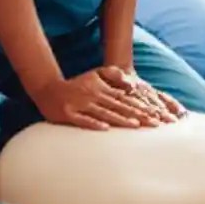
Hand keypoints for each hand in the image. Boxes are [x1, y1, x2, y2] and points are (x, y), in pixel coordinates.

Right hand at [29, 66, 177, 130]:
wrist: (48, 89)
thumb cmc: (76, 84)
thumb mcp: (95, 74)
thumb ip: (114, 75)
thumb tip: (132, 85)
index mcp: (102, 88)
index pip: (126, 98)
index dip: (142, 106)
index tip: (156, 115)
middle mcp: (93, 96)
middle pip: (120, 107)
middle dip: (138, 115)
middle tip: (154, 124)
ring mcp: (81, 105)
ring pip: (104, 113)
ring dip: (120, 119)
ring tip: (135, 125)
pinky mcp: (68, 114)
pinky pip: (83, 120)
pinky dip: (94, 124)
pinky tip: (105, 129)